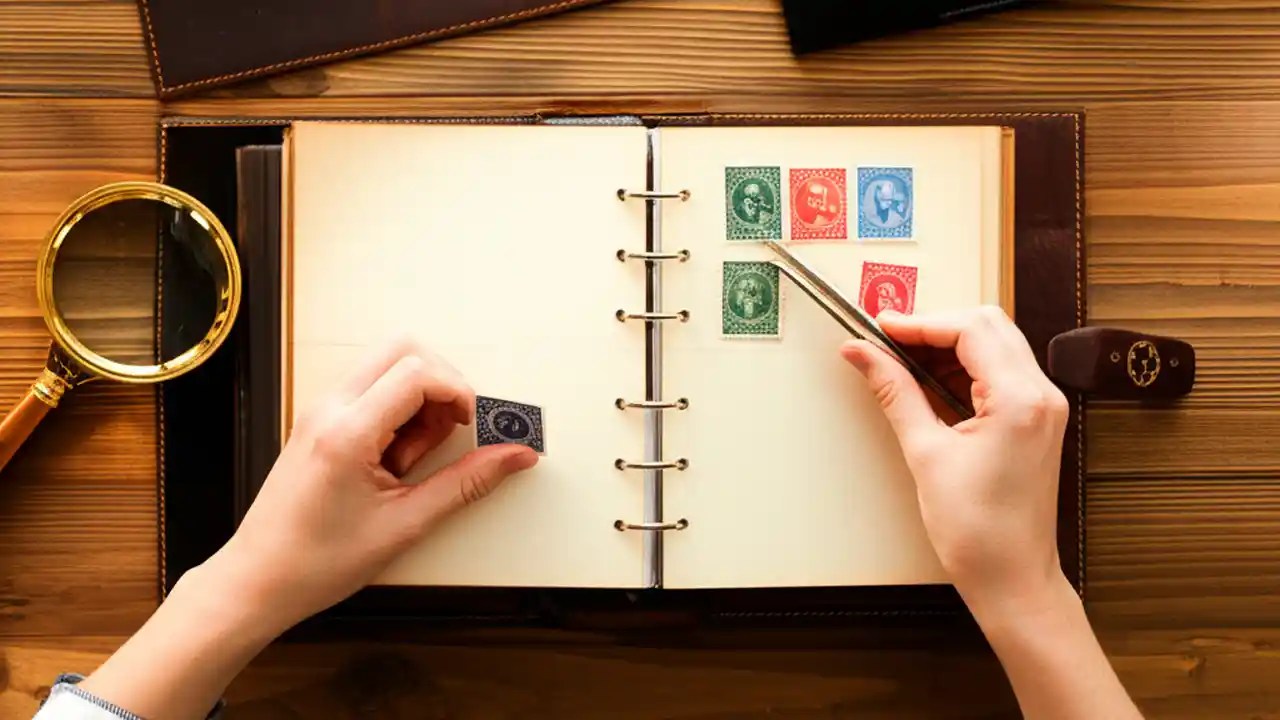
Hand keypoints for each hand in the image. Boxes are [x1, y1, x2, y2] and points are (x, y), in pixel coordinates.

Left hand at [208, 338, 538, 631]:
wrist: (258, 580)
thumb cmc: (316, 561)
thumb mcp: (405, 524)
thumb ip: (466, 483)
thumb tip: (512, 457)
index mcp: (347, 432)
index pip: (417, 372)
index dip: (458, 392)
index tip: (474, 425)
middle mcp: (330, 409)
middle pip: (403, 351)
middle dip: (441, 384)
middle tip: (451, 432)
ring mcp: (321, 411)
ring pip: (388, 368)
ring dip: (418, 401)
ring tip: (413, 459)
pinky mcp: (321, 422)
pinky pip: (372, 393)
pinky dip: (398, 414)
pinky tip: (396, 461)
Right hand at [840, 306, 1067, 611]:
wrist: (1013, 578)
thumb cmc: (980, 532)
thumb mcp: (925, 454)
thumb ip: (895, 392)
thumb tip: (864, 354)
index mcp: (1020, 400)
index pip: (969, 330)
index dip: (920, 322)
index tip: (880, 327)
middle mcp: (1042, 395)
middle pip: (988, 325)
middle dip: (934, 326)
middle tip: (887, 339)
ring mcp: (1044, 406)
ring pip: (995, 344)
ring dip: (947, 345)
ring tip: (900, 361)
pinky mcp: (1036, 419)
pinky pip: (1001, 372)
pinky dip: (963, 367)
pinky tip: (928, 381)